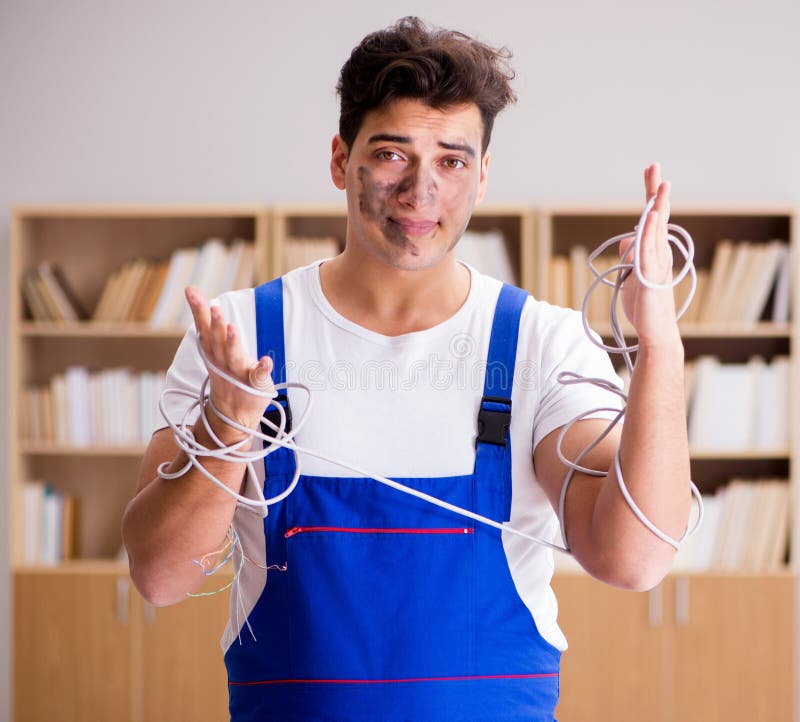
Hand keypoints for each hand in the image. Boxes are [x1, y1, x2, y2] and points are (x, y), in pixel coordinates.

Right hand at [185, 286, 274, 433]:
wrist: (233, 414)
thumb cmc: (225, 373)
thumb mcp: (213, 347)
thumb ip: (207, 322)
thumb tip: (191, 291)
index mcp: (212, 351)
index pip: (203, 327)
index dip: (197, 309)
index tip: (192, 291)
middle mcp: (222, 361)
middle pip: (217, 341)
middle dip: (216, 325)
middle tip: (214, 308)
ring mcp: (237, 373)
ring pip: (233, 357)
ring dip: (233, 343)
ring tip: (234, 329)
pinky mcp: (254, 384)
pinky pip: (258, 376)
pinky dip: (262, 369)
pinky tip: (266, 360)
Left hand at [619, 163, 680, 349]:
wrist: (655, 330)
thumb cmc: (645, 305)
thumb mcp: (631, 275)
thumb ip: (630, 255)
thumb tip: (627, 238)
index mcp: (653, 251)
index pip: (651, 218)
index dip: (650, 195)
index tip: (650, 172)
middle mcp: (659, 252)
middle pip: (657, 216)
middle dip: (655, 191)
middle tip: (654, 166)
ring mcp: (657, 263)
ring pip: (656, 230)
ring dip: (657, 206)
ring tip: (661, 184)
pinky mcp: (651, 277)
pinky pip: (650, 251)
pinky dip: (650, 233)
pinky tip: (651, 217)